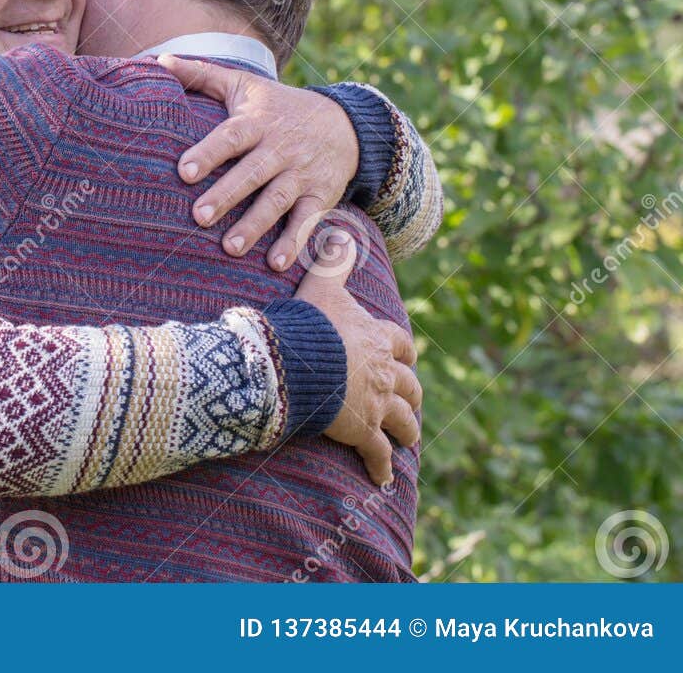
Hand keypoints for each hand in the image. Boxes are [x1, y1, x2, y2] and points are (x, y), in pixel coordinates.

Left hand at [158, 54, 358, 269]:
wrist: (344, 123)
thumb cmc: (277, 106)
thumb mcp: (244, 85)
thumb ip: (202, 74)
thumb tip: (159, 60)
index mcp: (258, 122)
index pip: (231, 137)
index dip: (208, 153)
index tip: (183, 171)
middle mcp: (280, 148)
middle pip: (252, 173)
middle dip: (227, 195)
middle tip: (198, 217)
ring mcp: (302, 173)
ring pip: (278, 200)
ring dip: (255, 225)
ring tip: (229, 247)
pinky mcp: (321, 195)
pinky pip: (309, 221)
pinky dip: (295, 243)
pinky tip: (276, 264)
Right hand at [292, 230, 419, 485]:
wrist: (299, 362)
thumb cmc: (311, 323)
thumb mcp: (322, 286)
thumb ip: (332, 262)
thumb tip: (340, 232)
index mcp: (377, 339)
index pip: (400, 343)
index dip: (404, 350)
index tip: (406, 356)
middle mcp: (384, 373)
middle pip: (409, 385)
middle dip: (411, 394)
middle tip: (410, 403)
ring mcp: (376, 403)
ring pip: (402, 420)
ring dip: (407, 431)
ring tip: (408, 440)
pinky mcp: (363, 430)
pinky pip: (377, 453)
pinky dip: (381, 466)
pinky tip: (383, 479)